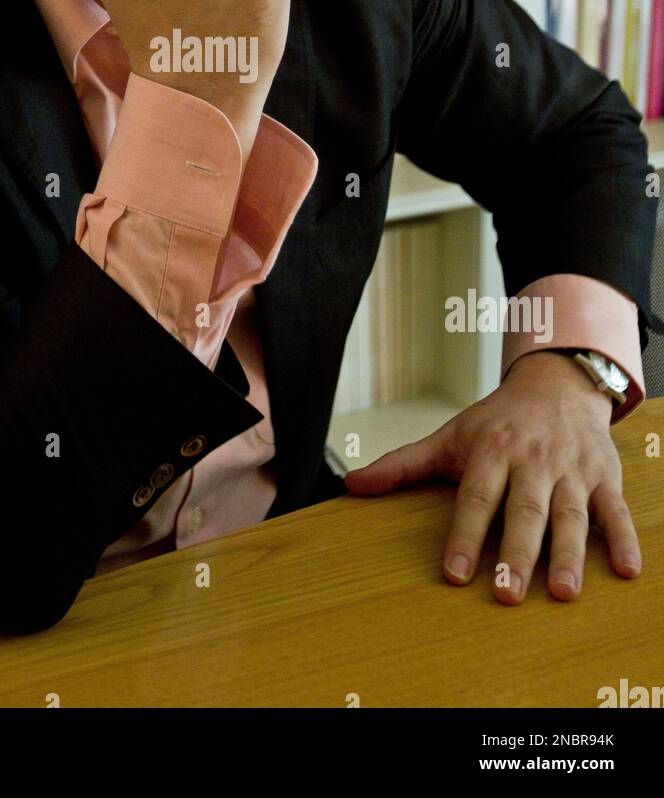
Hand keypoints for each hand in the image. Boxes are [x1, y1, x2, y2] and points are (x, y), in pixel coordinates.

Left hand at [343, 351, 640, 602]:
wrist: (557, 383)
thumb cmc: (498, 420)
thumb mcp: (449, 436)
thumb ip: (403, 465)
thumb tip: (351, 485)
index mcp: (492, 450)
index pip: (476, 497)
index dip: (463, 534)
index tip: (452, 572)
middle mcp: (533, 460)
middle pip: (525, 510)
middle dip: (516, 552)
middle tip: (506, 594)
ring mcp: (572, 470)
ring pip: (571, 514)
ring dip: (569, 554)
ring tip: (562, 592)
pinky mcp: (605, 477)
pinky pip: (616, 510)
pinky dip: (624, 539)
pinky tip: (627, 570)